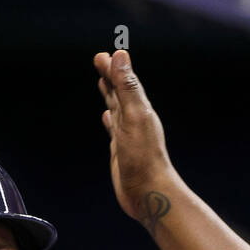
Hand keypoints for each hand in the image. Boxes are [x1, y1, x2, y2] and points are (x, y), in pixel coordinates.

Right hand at [93, 50, 176, 231]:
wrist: (149, 193)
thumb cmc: (143, 157)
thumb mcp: (133, 116)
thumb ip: (127, 87)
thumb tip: (120, 55)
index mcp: (139, 109)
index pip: (123, 82)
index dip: (113, 68)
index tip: (101, 56)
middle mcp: (134, 120)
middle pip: (120, 92)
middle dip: (110, 76)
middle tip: (100, 61)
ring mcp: (127, 136)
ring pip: (116, 109)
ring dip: (110, 95)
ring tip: (103, 83)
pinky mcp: (121, 151)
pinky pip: (114, 129)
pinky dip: (109, 120)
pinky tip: (107, 118)